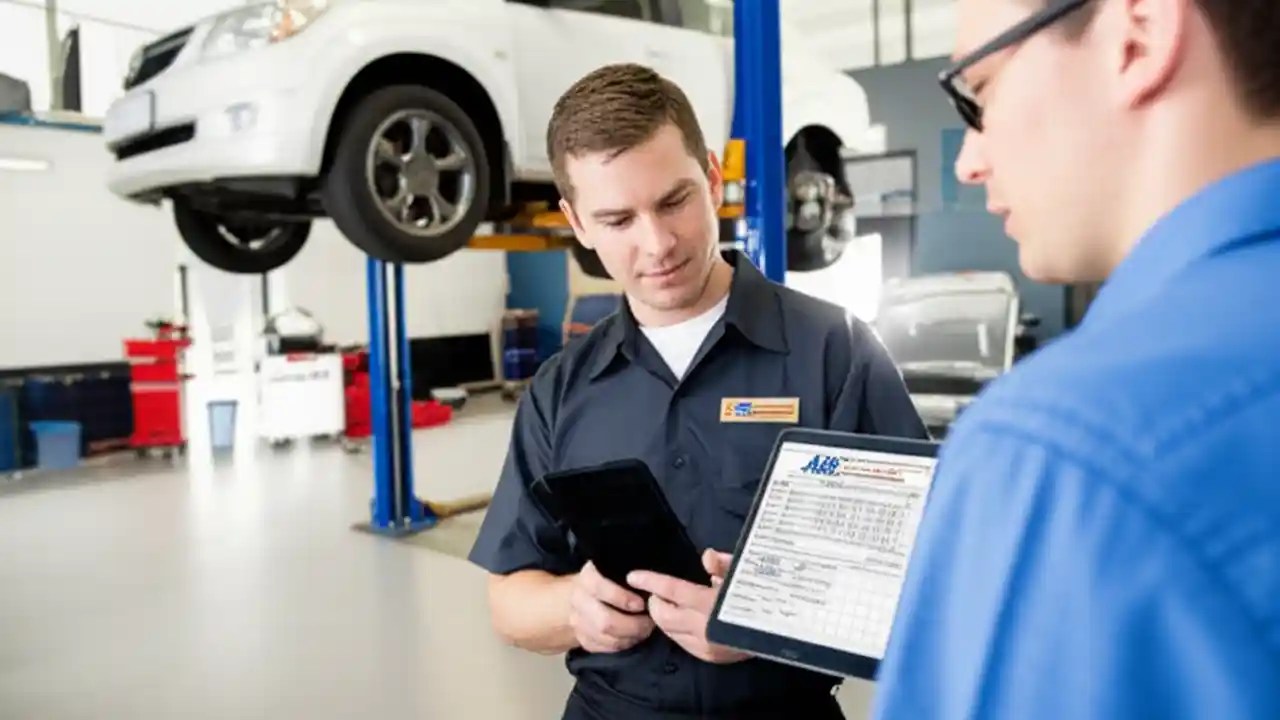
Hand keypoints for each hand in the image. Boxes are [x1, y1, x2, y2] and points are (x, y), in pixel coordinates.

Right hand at [569, 561, 655, 653]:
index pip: (599, 588)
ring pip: (606, 638)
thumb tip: (651, 586)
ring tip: (645, 629)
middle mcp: (578, 600)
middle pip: (604, 621)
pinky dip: (624, 644)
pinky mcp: (583, 640)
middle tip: (650, 622)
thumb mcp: (614, 569)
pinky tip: (634, 636)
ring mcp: (578, 622)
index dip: (622, 598)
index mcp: (587, 578)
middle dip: (632, 625)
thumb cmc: (607, 579)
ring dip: (631, 637)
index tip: (641, 604)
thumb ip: (628, 574)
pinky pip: (606, 647)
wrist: (580, 596)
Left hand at [627, 549, 749, 664]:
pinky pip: (681, 642)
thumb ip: (723, 564)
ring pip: (669, 630)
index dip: (651, 581)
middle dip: (655, 601)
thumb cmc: (761, 596)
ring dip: (663, 616)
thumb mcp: (746, 574)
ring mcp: (705, 645)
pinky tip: (682, 620)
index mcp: (713, 603)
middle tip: (657, 591)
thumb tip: (706, 556)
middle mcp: (705, 627)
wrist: (780, 633)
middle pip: (664, 614)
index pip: (672, 590)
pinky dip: (675, 629)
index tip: (634, 576)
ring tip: (667, 604)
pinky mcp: (708, 656)